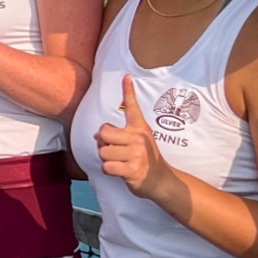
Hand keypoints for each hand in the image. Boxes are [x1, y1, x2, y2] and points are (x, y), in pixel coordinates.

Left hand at [94, 75, 177, 201]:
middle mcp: (138, 138)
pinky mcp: (132, 169)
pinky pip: (106, 166)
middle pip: (103, 132)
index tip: (126, 77)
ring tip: (119, 161)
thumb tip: (97, 133)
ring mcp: (136, 154)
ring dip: (106, 159)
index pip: (132, 107)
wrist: (160, 180)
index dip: (128, 91)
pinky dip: (108, 170)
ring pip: (102, 151)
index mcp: (139, 128)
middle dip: (102, 143)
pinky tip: (119, 171)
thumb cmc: (145, 158)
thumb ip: (119, 133)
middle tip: (114, 149)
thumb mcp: (139, 139)